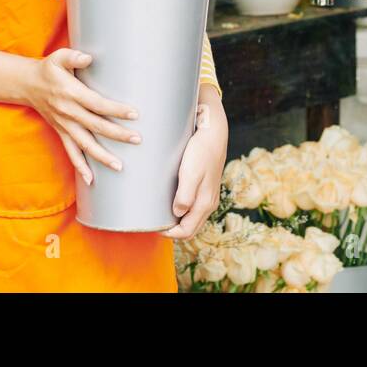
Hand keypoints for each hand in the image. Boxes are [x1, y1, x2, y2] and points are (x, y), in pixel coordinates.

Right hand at [20, 47, 140, 185]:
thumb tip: (88, 57)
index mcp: (71, 93)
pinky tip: (91, 180)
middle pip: (96, 126)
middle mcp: (68, 112)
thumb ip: (73, 57)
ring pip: (84, 144)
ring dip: (102, 156)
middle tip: (137, 139)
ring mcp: (64, 125)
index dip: (115, 109)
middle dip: (117, 134)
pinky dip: (80, 167)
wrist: (27, 85)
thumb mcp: (57, 58)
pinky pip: (71, 152)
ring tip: (119, 167)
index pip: (97, 104)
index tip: (134, 114)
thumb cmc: (48, 70)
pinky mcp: (61, 132)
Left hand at [162, 87, 227, 239]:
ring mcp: (209, 195)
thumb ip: (185, 195)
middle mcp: (209, 203)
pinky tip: (172, 200)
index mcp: (205, 203)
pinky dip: (183, 210)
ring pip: (192, 218)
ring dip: (178, 220)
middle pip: (190, 228)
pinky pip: (194, 207)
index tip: (153, 226)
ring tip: (160, 212)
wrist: (213, 132)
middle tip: (154, 221)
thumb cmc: (200, 150)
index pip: (187, 231)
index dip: (169, 234)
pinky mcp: (206, 186)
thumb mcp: (190, 172)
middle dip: (173, 230)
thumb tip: (177, 213)